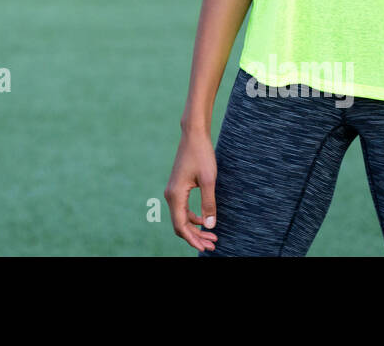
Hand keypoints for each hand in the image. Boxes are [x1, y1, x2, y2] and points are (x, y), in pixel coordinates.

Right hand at [165, 128, 219, 251]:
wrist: (193, 135)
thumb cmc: (201, 155)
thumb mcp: (209, 180)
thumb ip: (209, 203)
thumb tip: (209, 225)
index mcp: (175, 195)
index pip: (180, 225)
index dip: (193, 239)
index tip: (206, 247)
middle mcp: (170, 195)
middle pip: (180, 224)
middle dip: (195, 237)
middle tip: (213, 244)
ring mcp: (173, 191)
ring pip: (181, 218)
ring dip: (195, 228)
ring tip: (212, 235)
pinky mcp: (177, 188)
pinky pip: (182, 209)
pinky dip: (192, 218)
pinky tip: (204, 220)